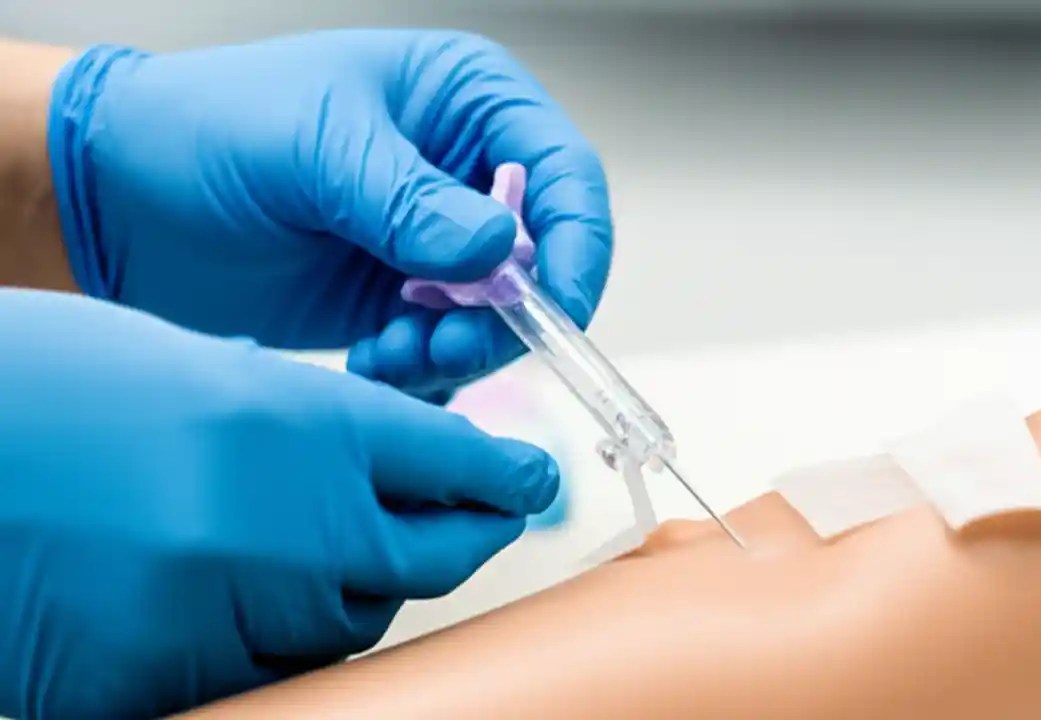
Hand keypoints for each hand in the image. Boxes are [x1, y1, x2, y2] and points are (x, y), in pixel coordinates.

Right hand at [0, 289, 557, 718]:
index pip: (452, 460)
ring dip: (349, 593)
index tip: (531, 481)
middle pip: (430, 556)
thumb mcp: (189, 369)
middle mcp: (288, 523)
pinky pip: (268, 675)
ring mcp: (234, 613)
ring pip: (353, 623)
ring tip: (300, 554)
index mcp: (297, 423)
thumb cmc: (43, 387)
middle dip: (459, 538)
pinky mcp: (169, 682)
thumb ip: (294, 425)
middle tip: (478, 523)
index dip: (502, 474)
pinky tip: (224, 603)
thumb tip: (368, 463)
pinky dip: (266, 643)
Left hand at [48, 30, 611, 398]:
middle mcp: (462, 171)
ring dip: (461, 349)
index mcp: (465, 101)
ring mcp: (433, 239)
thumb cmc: (207, 130)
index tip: (555, 305)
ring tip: (395, 354)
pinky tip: (371, 361)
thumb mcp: (316, 148)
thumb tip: (499, 252)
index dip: (577, 243)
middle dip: (509, 315)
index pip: (564, 172)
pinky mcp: (400, 296)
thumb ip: (411, 201)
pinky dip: (424, 368)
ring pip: (500, 315)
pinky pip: (447, 347)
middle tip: (451, 344)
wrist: (117, 201)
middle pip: (545, 257)